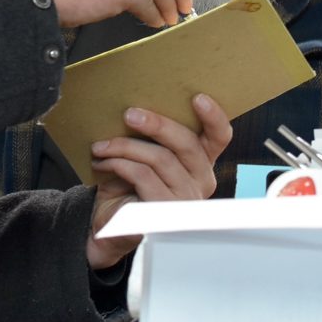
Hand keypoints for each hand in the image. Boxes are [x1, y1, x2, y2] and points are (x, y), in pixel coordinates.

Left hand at [85, 94, 232, 269]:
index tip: (198, 97)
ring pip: (161, 159)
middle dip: (158, 125)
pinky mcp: (165, 213)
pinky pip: (143, 177)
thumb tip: (138, 106)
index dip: (214, 117)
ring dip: (126, 146)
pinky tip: (102, 162)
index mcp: (200, 161)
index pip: (219, 137)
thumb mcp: (141, 154)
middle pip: (188, 145)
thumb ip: (150, 136)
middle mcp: (201, 181)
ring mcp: (185, 200)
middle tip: (130, 114)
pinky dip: (119, 164)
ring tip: (102, 145)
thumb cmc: (127, 184)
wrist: (108, 224)